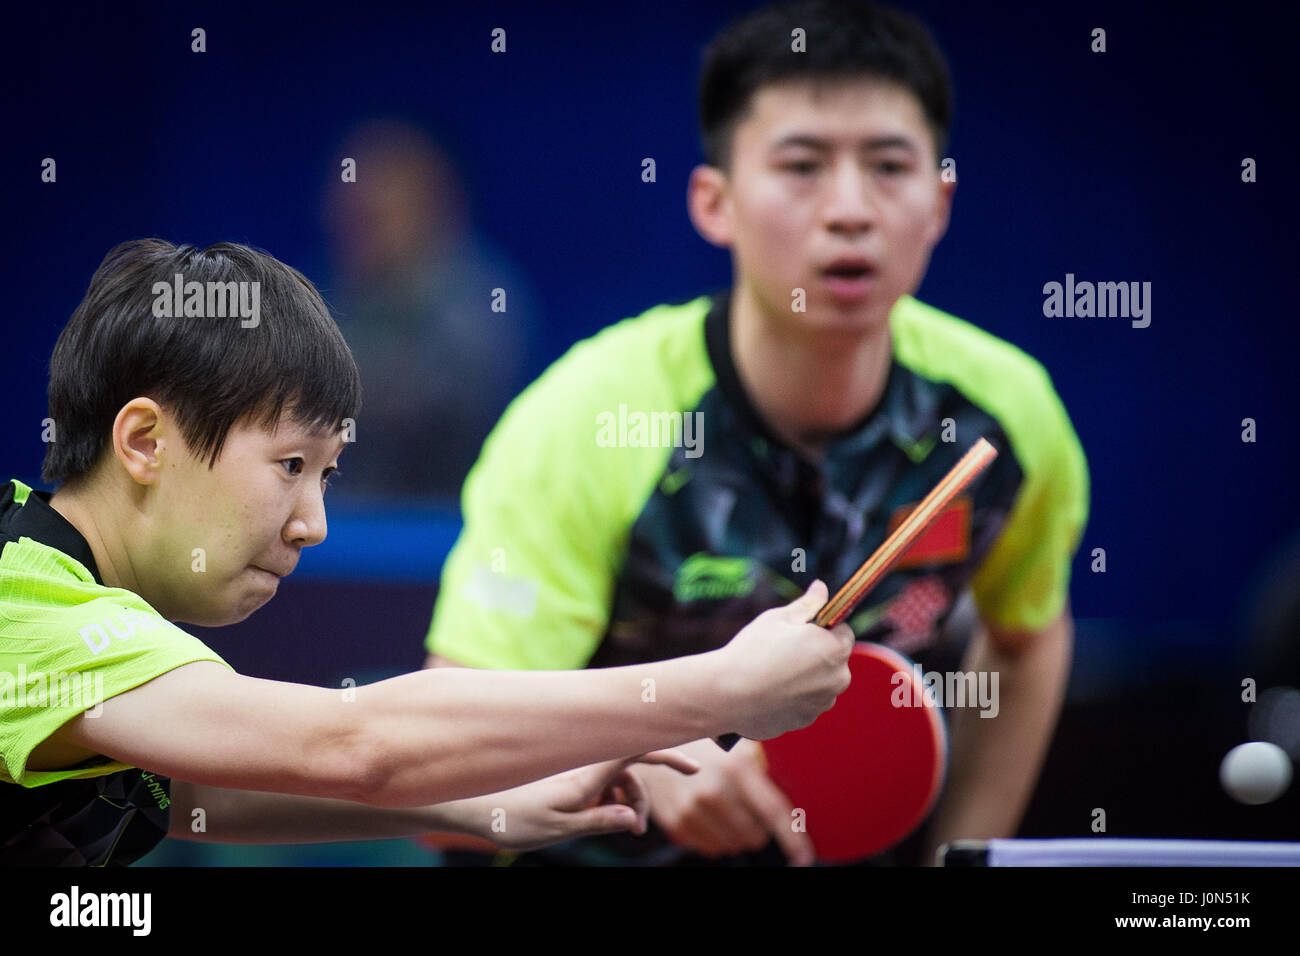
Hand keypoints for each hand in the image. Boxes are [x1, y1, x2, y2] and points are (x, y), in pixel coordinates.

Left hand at [465, 750, 699, 852]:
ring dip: (627, 801)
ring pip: (618, 778)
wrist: (475, 806)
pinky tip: (604, 818)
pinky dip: (611, 798)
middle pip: (632, 767)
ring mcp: (577, 769)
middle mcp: (584, 763)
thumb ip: (599, 820)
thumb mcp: (559, 827)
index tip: (693, 764)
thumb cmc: (513, 817)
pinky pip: (603, 782)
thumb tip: (633, 820)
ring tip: (622, 830)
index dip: (665, 749)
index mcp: (586, 771)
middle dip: (643, 794)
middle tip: (639, 831)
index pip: (634, 749)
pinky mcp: (569, 777)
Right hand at [641, 737, 814, 864]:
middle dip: (757, 829)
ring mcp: (694, 809)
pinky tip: (707, 814)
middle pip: (754, 835)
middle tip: (744, 808)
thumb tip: (787, 814)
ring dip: (735, 834)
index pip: (773, 813)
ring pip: (732, 844)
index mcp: (737, 768)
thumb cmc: (704, 744)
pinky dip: (715, 837)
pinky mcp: (678, 821)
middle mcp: (716, 791)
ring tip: (723, 808)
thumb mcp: (736, 748)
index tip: (804, 857)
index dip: (792, 839)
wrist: (656, 742)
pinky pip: (711, 848)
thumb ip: (759, 776)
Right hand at [717, 580, 853, 740]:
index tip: (803, 628)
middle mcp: (837, 679)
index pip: (844, 632)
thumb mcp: (778, 619)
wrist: (727, 695)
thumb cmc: (752, 651)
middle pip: (834, 659)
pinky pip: (805, 702)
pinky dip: (793, 696)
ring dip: (806, 676)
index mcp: (834, 649)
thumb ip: (807, 604)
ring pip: (820, 682)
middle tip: (783, 649)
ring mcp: (822, 703)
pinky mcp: (806, 721)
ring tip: (773, 671)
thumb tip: (822, 588)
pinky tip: (769, 690)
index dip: (823, 627)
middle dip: (816, 653)